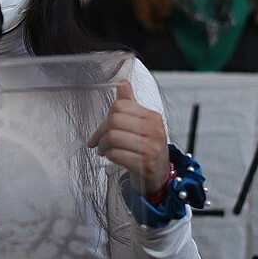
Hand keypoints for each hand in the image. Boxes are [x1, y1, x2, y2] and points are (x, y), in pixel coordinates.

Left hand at [86, 80, 169, 195]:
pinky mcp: (145, 164)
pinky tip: (112, 157)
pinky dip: (109, 156)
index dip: (105, 118)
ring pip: (113, 137)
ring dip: (103, 146)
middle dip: (100, 133)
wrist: (159, 176)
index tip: (101, 129)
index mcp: (152, 117)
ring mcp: (151, 147)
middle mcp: (154, 130)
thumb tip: (122, 83)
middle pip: (114, 120)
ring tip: (104, 150)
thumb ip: (129, 104)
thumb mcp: (141, 124)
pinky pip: (117, 154)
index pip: (120, 106)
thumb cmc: (147, 149)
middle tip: (97, 142)